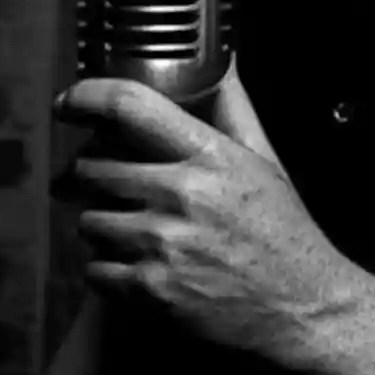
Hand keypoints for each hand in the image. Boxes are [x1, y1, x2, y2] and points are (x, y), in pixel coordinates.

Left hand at [52, 57, 364, 368]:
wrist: (305, 308)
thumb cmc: (285, 234)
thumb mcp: (267, 163)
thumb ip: (235, 111)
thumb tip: (222, 66)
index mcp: (211, 156)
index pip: (129, 107)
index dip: (86, 98)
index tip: (69, 104)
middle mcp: (183, 195)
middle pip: (91, 169)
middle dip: (91, 177)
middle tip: (106, 187)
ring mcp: (164, 245)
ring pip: (88, 222)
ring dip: (102, 227)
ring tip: (136, 234)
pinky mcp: (151, 290)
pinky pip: (95, 270)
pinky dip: (109, 272)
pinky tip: (142, 268)